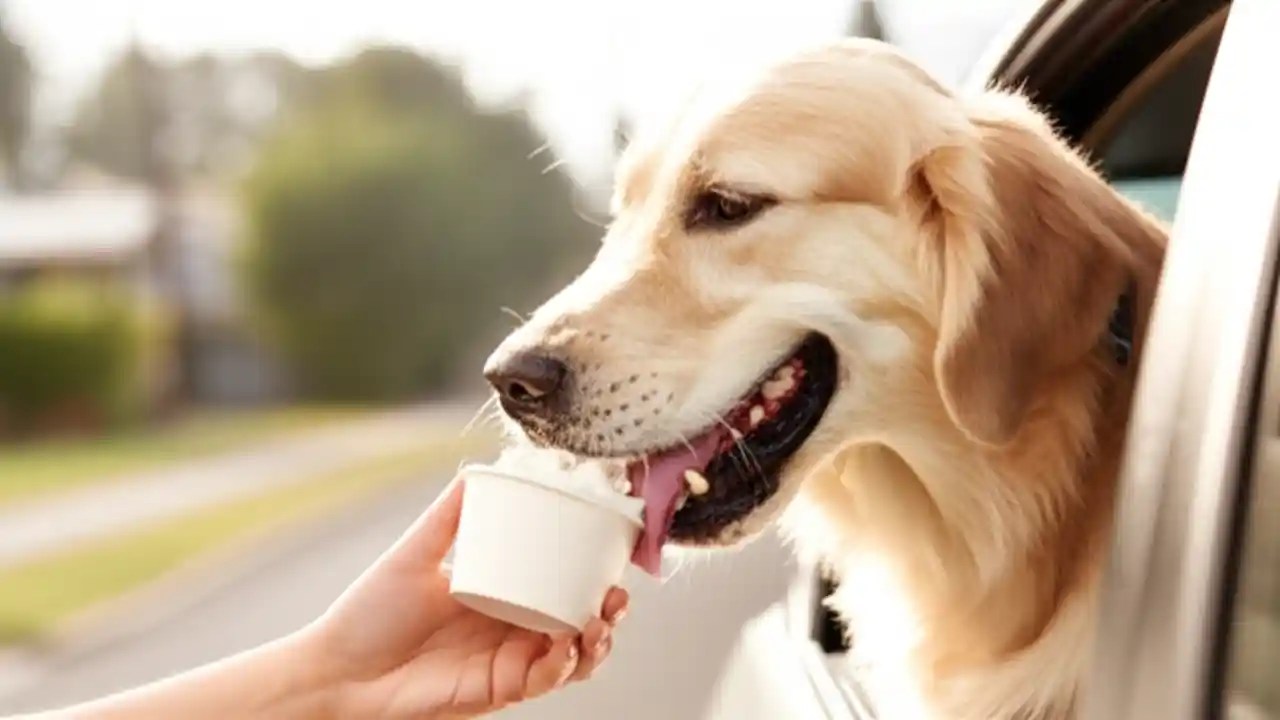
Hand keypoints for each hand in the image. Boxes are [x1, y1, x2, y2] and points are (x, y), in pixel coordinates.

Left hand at [302, 479, 628, 718]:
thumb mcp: (415, 552)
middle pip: (579, 620)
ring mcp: (508, 660)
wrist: (337, 671)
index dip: (592, 572)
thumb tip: (476, 469)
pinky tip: (567, 646)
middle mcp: (511, 628)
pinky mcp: (499, 689)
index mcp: (501, 593)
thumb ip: (448, 514)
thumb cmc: (368, 614)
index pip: (559, 581)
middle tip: (617, 593)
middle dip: (609, 610)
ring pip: (574, 655)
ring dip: (597, 640)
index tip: (612, 551)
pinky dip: (564, 664)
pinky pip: (545, 679)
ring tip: (600, 621)